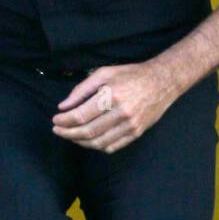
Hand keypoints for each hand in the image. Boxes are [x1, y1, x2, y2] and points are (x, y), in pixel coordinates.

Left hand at [51, 61, 179, 152]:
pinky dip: (97, 146)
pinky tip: (88, 140)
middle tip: (57, 130)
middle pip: (87, 132)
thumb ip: (82, 89)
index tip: (55, 120)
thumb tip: (63, 106)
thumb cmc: (131, 74)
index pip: (81, 115)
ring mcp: (131, 125)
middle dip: (68, 133)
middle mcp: (122, 113)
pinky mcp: (137, 133)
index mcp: (112, 95)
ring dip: (80, 142)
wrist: (163, 81)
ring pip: (98, 143)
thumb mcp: (104, 73)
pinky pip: (112, 147)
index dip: (64, 121)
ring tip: (70, 135)